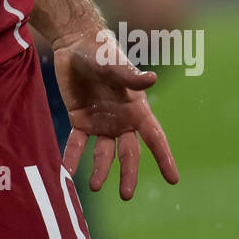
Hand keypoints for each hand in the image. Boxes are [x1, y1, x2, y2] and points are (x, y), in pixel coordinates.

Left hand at [53, 28, 178, 199]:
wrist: (75, 43)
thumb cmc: (100, 51)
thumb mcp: (113, 65)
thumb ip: (129, 76)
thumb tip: (152, 78)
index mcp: (137, 109)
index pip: (155, 138)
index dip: (164, 158)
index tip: (173, 180)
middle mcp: (121, 120)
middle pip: (129, 153)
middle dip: (127, 174)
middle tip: (125, 195)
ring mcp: (101, 123)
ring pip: (103, 153)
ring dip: (99, 170)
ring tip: (92, 186)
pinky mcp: (80, 120)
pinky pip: (77, 144)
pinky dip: (71, 158)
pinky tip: (65, 173)